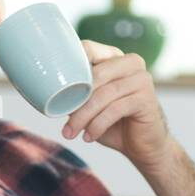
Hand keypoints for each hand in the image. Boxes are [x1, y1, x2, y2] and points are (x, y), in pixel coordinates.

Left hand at [61, 40, 171, 169]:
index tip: (53, 86)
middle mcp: (131, 63)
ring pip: (104, 94)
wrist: (143, 146)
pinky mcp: (147, 98)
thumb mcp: (92, 105)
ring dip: (84, 116)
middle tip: (64, 123)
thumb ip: (77, 93)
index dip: (70, 64)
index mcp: (115, 57)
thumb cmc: (114, 123)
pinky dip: (98, 125)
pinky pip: (116, 109)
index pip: (89, 49)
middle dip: (76, 101)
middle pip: (96, 75)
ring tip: (71, 133)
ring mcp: (142, 79)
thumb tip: (47, 91)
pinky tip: (89, 137)